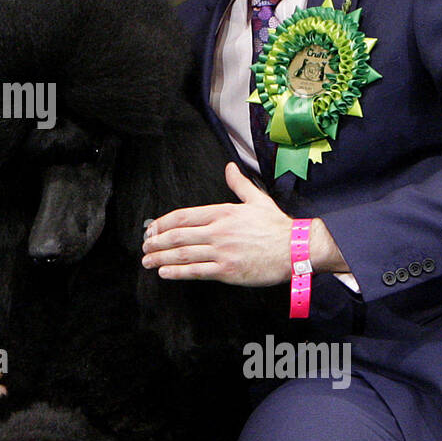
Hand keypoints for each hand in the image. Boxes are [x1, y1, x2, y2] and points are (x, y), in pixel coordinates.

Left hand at [141, 162, 295, 286]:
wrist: (297, 249)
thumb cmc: (278, 227)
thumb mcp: (257, 199)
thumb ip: (239, 184)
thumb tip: (230, 168)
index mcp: (223, 213)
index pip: (184, 216)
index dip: (164, 223)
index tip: (152, 228)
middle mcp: (218, 231)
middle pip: (178, 235)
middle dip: (156, 241)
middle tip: (145, 246)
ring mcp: (222, 252)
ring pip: (183, 254)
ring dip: (161, 258)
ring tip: (147, 260)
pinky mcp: (227, 271)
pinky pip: (197, 272)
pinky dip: (177, 272)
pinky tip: (164, 273)